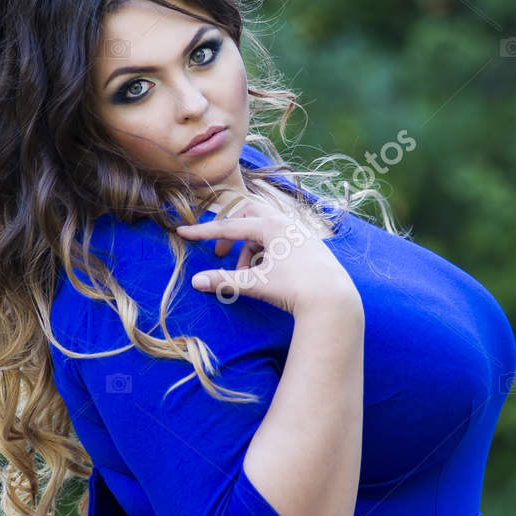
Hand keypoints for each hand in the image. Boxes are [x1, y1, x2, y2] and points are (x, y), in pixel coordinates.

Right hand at [175, 192, 359, 318]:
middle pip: (247, 215)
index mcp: (271, 226)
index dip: (203, 232)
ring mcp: (298, 231)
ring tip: (243, 273)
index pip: (229, 227)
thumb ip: (225, 281)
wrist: (333, 299)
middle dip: (230, 233)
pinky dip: (263, 251)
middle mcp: (286, 222)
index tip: (182, 233)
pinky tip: (263, 271)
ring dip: (247, 248)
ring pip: (263, 229)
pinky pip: (277, 238)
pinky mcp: (307, 243)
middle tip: (220, 253)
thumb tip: (195, 281)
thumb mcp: (256, 284)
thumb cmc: (295, 289)